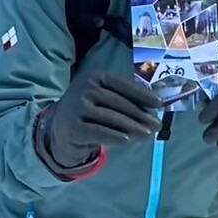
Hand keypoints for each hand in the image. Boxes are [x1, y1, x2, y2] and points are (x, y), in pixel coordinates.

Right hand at [41, 70, 161, 171]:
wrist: (58, 128)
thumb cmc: (88, 111)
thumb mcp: (103, 98)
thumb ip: (124, 99)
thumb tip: (154, 106)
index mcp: (95, 77)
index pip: (123, 84)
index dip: (142, 94)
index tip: (159, 104)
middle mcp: (85, 88)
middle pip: (119, 102)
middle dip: (141, 114)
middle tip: (157, 124)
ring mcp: (77, 107)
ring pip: (110, 117)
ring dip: (132, 127)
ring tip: (147, 135)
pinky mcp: (73, 127)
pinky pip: (98, 132)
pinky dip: (114, 136)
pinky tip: (127, 140)